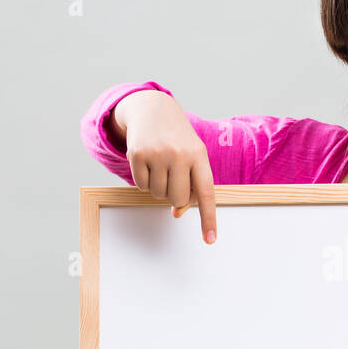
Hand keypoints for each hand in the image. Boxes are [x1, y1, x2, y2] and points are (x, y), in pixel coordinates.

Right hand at [112, 89, 217, 243]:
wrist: (153, 108)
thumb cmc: (178, 139)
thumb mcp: (191, 156)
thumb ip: (190, 184)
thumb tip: (177, 212)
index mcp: (199, 155)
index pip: (206, 193)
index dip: (208, 218)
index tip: (210, 239)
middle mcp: (179, 154)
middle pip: (178, 199)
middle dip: (175, 196)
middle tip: (173, 178)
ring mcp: (157, 154)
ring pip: (158, 195)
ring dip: (158, 187)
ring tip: (160, 165)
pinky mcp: (137, 154)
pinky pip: (141, 186)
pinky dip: (144, 181)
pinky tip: (148, 163)